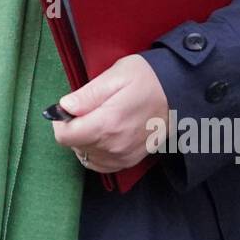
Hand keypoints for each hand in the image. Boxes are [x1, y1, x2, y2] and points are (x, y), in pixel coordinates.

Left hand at [51, 54, 169, 171]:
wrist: (180, 93)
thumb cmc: (148, 79)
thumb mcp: (116, 75)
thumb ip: (87, 95)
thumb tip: (63, 107)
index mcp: (107, 124)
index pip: (65, 136)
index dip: (60, 121)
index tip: (67, 109)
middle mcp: (114, 146)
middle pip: (75, 146)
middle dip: (74, 128)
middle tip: (87, 109)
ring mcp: (123, 156)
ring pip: (86, 156)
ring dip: (84, 140)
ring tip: (98, 119)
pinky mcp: (130, 161)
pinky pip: (101, 164)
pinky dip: (96, 151)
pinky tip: (103, 135)